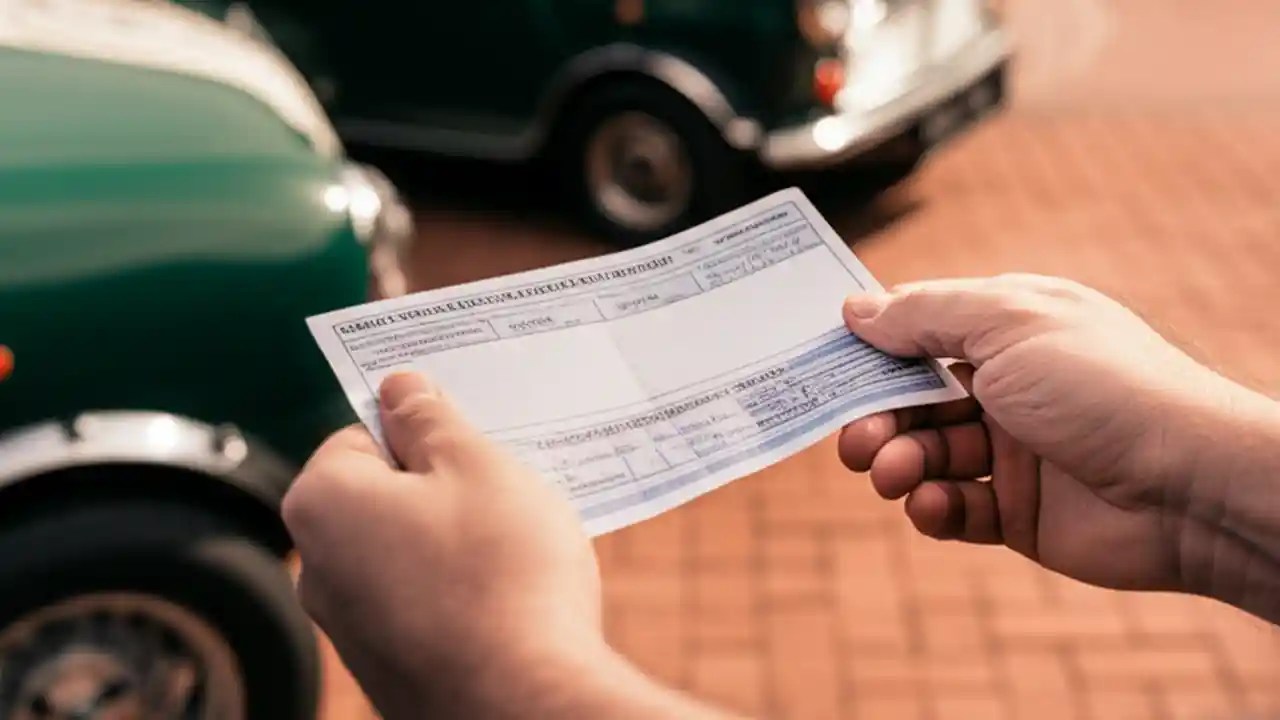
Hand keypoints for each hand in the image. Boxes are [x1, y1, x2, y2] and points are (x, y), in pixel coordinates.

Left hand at [283, 373, 732, 718]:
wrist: (522, 705)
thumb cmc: (501, 574)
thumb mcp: (476, 466)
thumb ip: (430, 419)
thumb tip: (398, 386)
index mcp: (323, 503)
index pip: (361, 435)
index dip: (422, 432)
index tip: (473, 444)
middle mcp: (318, 568)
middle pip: (383, 496)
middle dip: (443, 487)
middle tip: (505, 491)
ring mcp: (352, 629)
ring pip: (408, 552)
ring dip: (457, 541)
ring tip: (517, 550)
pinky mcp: (391, 670)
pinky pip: (424, 604)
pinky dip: (462, 593)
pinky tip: (510, 599)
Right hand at [838, 274, 1273, 595]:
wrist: (1186, 485)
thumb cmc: (1104, 386)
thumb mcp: (1005, 324)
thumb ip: (923, 315)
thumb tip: (855, 307)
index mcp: (1009, 330)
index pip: (920, 333)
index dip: (872, 352)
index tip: (825, 369)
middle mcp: (1010, 386)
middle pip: (914, 401)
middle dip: (876, 418)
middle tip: (852, 439)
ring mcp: (1014, 451)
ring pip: (927, 456)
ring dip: (898, 464)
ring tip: (892, 474)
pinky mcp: (1020, 512)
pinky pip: (956, 508)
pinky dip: (933, 507)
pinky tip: (930, 505)